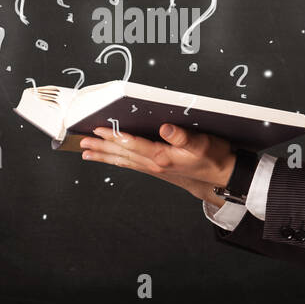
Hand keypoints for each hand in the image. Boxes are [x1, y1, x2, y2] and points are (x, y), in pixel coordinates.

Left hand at [79, 124, 235, 203]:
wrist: (222, 176)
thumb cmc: (213, 157)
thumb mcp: (202, 143)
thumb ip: (183, 136)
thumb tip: (165, 127)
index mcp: (162, 156)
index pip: (132, 144)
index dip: (114, 135)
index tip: (99, 128)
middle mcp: (155, 164)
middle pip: (122, 154)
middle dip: (101, 146)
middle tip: (82, 141)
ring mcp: (154, 168)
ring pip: (123, 161)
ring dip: (104, 155)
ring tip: (87, 152)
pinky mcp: (156, 168)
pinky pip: (130, 164)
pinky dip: (116, 160)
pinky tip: (110, 158)